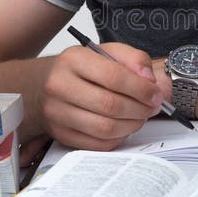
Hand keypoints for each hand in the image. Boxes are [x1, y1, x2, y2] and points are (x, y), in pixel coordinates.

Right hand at [36, 43, 165, 150]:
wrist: (42, 85)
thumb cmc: (79, 69)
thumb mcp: (105, 52)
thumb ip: (133, 58)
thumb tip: (149, 80)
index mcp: (73, 60)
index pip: (113, 76)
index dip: (141, 89)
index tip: (155, 94)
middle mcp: (60, 86)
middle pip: (110, 105)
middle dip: (140, 109)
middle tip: (152, 107)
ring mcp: (57, 113)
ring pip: (105, 128)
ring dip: (132, 125)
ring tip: (141, 117)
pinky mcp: (60, 134)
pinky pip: (97, 144)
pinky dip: (118, 138)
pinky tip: (124, 127)